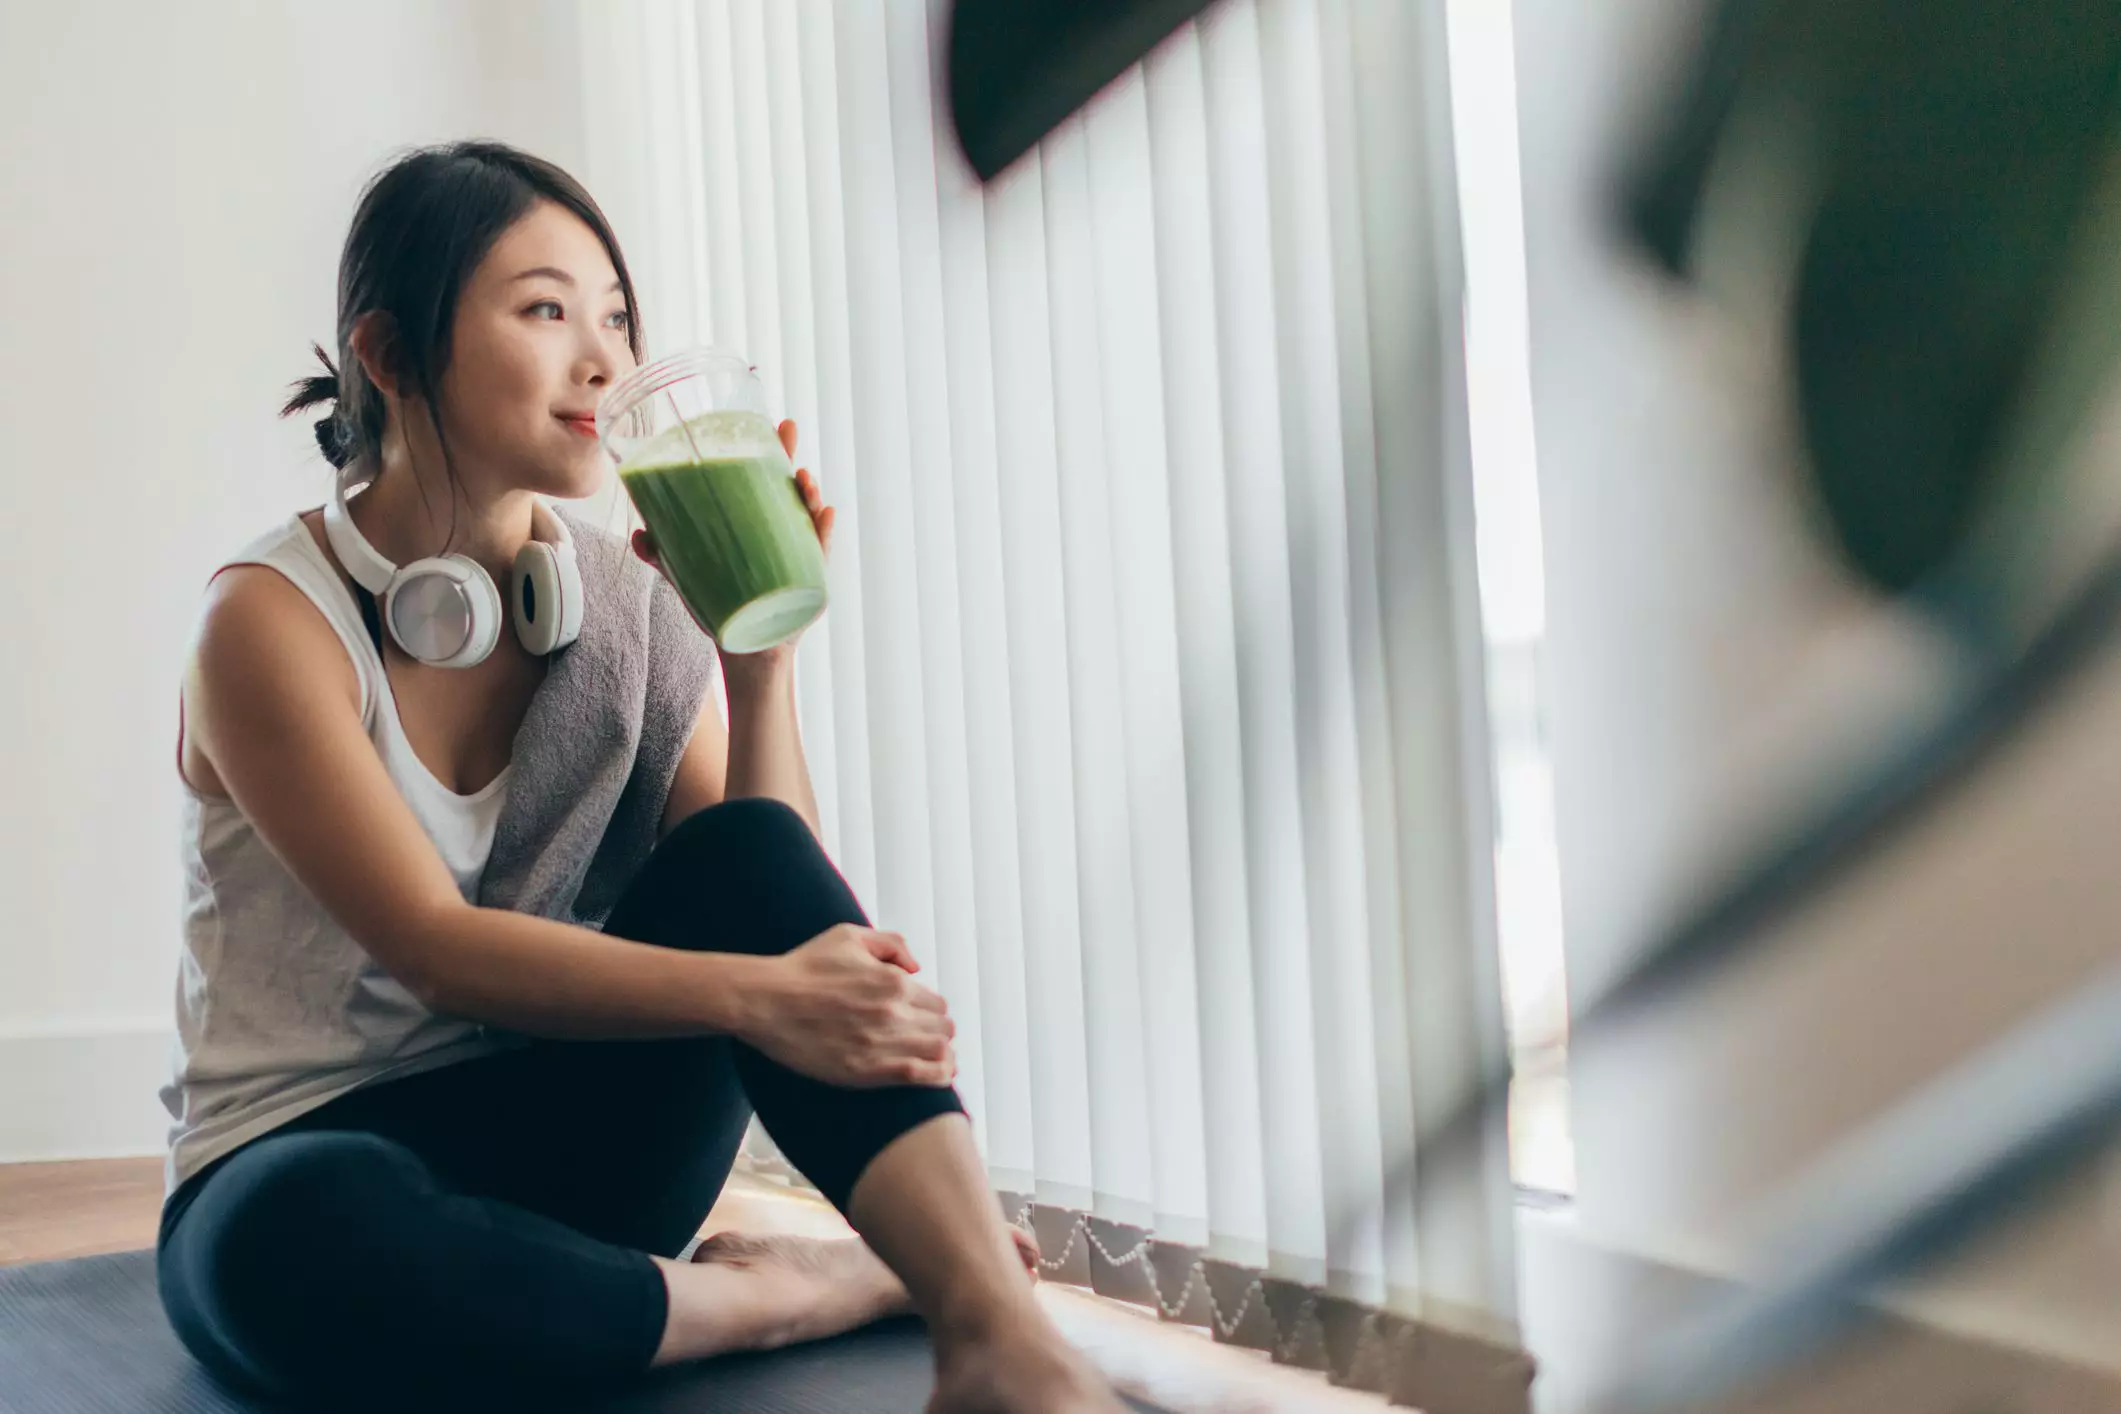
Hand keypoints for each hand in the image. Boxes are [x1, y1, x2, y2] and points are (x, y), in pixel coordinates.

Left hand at [630, 418, 833, 670]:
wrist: (747, 654)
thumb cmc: (722, 608)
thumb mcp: (690, 578)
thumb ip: (664, 556)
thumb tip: (638, 534)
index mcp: (758, 526)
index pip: (765, 480)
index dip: (769, 450)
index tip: (769, 422)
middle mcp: (783, 535)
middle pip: (790, 489)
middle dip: (791, 457)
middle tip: (787, 429)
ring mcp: (800, 557)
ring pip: (809, 517)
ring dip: (810, 493)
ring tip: (803, 478)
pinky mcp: (810, 584)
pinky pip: (821, 553)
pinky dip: (825, 533)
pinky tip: (826, 515)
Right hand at [739, 923, 956, 1088]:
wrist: (766, 1002)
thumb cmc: (803, 967)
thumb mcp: (849, 936)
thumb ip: (891, 945)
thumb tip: (916, 968)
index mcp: (893, 981)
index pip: (936, 1003)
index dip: (931, 1011)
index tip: (920, 1018)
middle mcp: (894, 1012)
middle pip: (942, 1028)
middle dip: (938, 1032)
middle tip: (926, 1038)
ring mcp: (882, 1044)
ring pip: (938, 1053)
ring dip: (943, 1055)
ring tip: (941, 1060)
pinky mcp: (867, 1071)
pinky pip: (920, 1076)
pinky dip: (937, 1076)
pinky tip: (942, 1076)